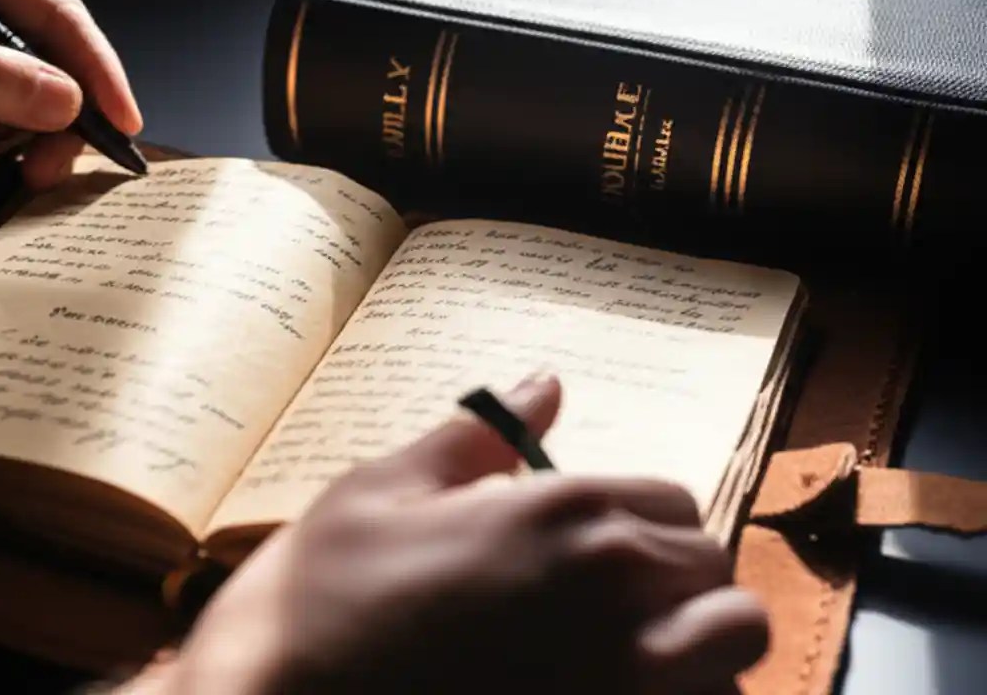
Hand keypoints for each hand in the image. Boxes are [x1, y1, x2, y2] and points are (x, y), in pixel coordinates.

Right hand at [145, 374, 767, 694]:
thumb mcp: (379, 494)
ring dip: (700, 651)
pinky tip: (615, 694)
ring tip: (634, 659)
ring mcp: (622, 679)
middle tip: (609, 604)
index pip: (674, 502)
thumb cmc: (315, 602)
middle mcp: (615, 590)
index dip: (637, 524)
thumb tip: (547, 383)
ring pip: (732, 653)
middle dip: (676, 583)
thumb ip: (476, 439)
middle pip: (715, 574)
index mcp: (564, 513)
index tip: (594, 552)